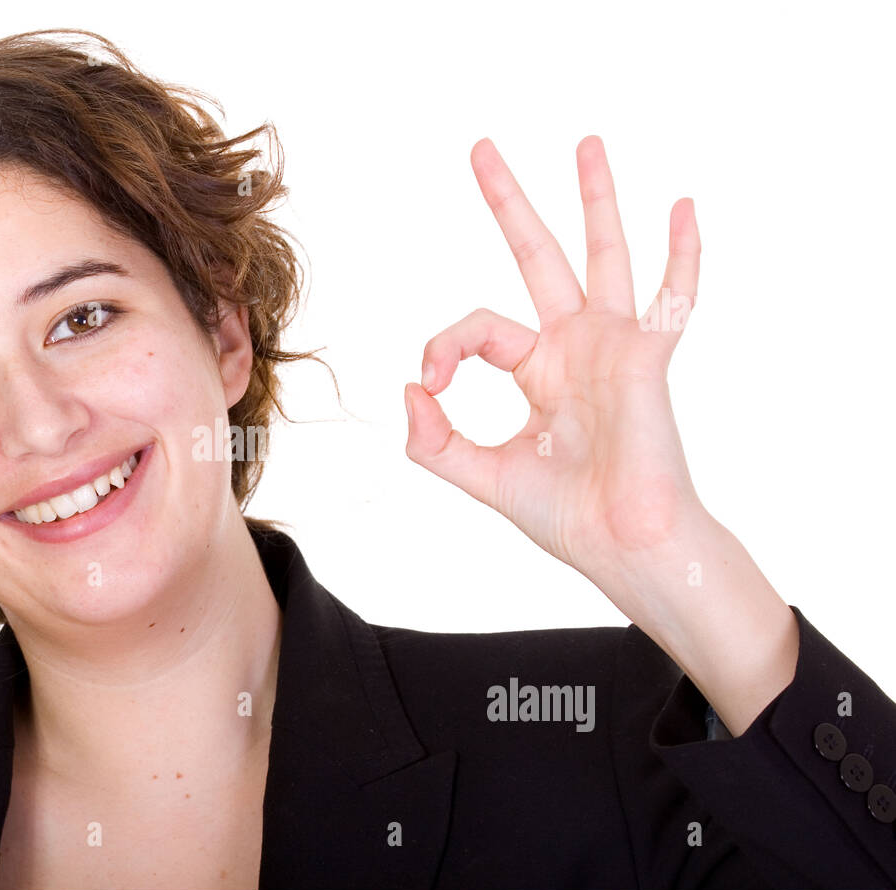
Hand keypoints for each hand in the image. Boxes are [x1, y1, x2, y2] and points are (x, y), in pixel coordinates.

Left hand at [405, 136, 706, 581]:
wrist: (620, 546)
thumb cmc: (565, 515)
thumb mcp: (479, 474)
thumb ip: (432, 439)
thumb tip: (409, 388)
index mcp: (537, 370)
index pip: (476, 328)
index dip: (444, 346)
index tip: (432, 385)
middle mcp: (574, 347)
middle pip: (538, 257)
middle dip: (509, 205)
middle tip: (481, 149)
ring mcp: (612, 346)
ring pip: (602, 256)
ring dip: (593, 198)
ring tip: (585, 142)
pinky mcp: (645, 359)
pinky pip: (670, 297)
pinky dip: (681, 255)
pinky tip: (682, 206)